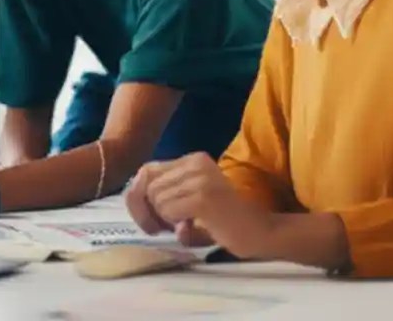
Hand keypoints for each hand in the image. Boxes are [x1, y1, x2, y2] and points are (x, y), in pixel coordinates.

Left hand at [136, 152, 274, 257]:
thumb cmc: (224, 221)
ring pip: (156, 199)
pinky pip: (168, 210)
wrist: (260, 232)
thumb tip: (131, 194)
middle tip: (163, 229)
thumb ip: (165, 193)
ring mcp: (201, 178)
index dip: (138, 198)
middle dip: (147, 212)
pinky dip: (173, 224)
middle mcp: (196, 162)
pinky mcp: (204, 197)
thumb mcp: (190, 198)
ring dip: (163, 220)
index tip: (148, 220)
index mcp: (192, 159)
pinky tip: (190, 229)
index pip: (146, 171)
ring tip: (183, 227)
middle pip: (147, 186)